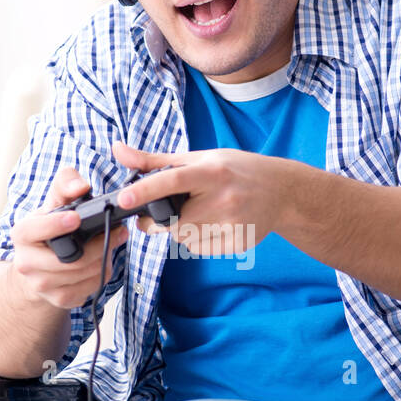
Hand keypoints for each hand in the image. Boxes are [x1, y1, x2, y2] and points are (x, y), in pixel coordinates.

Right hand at [12, 164, 128, 307]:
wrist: (38, 268)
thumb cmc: (49, 229)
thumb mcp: (54, 202)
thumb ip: (66, 184)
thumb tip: (80, 187)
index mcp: (22, 235)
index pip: (34, 230)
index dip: (55, 225)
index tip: (75, 218)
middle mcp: (27, 263)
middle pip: (71, 259)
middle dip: (100, 245)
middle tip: (119, 231)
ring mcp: (42, 285)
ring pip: (85, 274)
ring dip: (105, 258)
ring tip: (111, 244)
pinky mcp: (59, 299)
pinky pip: (90, 288)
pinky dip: (102, 274)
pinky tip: (102, 262)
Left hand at [111, 139, 285, 255]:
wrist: (283, 192)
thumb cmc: (235, 171)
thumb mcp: (200, 158)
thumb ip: (156, 161)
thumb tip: (117, 151)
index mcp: (213, 171)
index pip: (173, 181)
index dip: (146, 191)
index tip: (124, 199)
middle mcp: (225, 198)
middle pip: (173, 222)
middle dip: (158, 220)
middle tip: (160, 212)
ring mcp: (233, 224)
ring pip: (184, 239)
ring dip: (180, 230)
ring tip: (200, 212)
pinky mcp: (239, 243)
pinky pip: (199, 249)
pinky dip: (196, 240)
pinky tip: (213, 224)